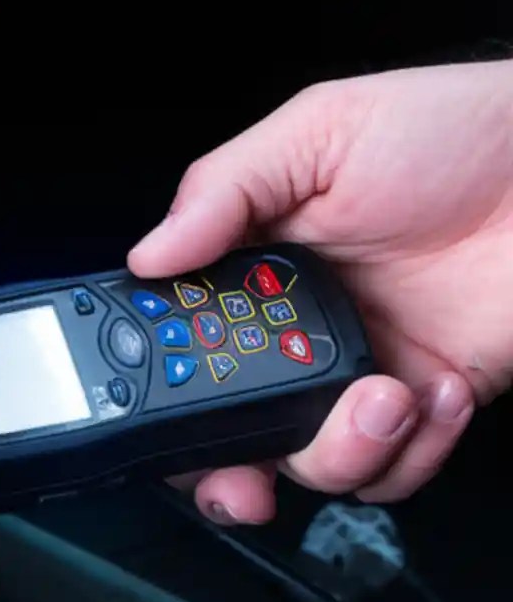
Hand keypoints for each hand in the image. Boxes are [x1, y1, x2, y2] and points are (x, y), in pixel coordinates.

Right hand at [129, 60, 512, 521]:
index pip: (183, 341)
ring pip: (310, 463)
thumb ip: (222, 189)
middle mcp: (297, 328)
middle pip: (229, 427)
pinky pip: (397, 469)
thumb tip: (149, 252)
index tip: (172, 401)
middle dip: (224, 468)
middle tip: (243, 467)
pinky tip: (437, 388)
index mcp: (254, 267)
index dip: (163, 384)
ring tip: (380, 395)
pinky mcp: (425, 403)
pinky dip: (416, 450)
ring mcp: (359, 371)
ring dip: (340, 450)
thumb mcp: (316, 133)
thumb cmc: (451, 131)